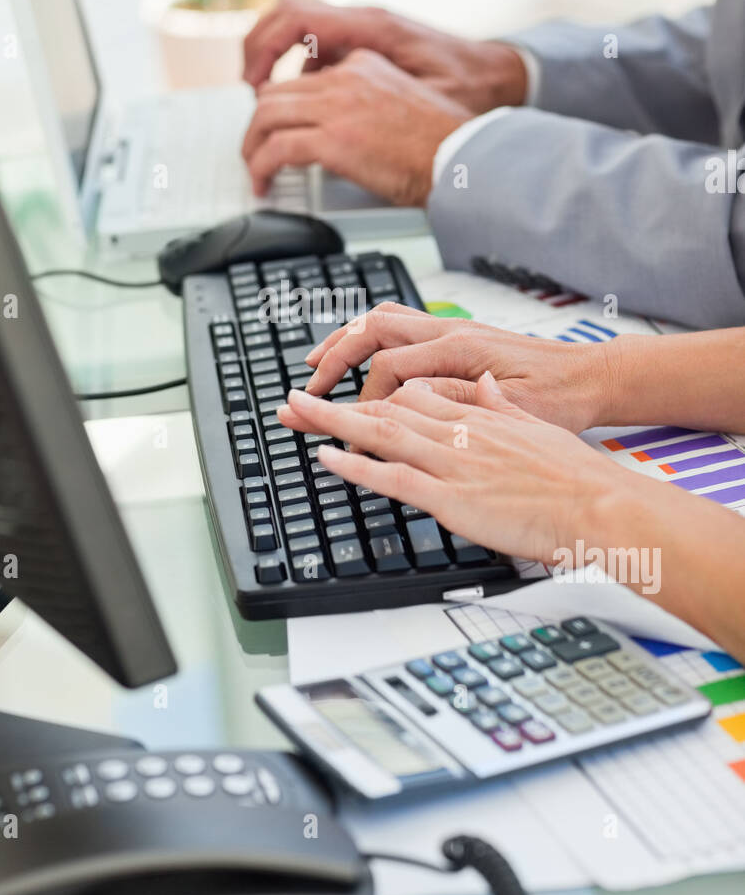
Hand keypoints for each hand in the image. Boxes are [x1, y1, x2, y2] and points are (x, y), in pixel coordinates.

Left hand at [241, 49, 471, 205]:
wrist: (460, 158)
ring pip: (267, 116)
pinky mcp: (333, 140)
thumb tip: (345, 132)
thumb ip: (369, 105)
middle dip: (258, 126)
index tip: (277, 128)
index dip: (284, 107)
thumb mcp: (403, 105)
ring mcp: (337, 106)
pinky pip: (276, 149)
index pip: (304, 79)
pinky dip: (261, 168)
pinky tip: (264, 184)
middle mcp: (345, 78)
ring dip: (252, 146)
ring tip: (255, 169)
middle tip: (255, 151)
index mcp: (363, 64)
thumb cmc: (442, 144)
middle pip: (276, 93)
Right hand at [243, 0, 527, 112]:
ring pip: (298, 28)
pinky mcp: (364, 46)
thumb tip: (332, 104)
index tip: (254, 84)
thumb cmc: (471, 87)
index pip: (297, 17)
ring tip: (267, 100)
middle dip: (258, 48)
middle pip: (286, 13)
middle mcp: (363, 22)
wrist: (500, 75)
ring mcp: (362, 32)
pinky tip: (303, 104)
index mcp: (373, 28)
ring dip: (275, 58)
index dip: (265, 47)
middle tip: (251, 89)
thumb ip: (379, 94)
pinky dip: (299, 70)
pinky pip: (317, 47)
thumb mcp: (428, 96)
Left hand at [276, 376, 619, 563]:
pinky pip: (392, 477)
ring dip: (330, 422)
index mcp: (479, 416)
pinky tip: (326, 458)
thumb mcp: (538, 428)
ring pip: (380, 433)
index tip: (347, 397)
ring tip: (296, 415)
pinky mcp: (452, 497)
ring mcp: (453, 463)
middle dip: (335, 403)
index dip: (373, 394)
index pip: (414, 394)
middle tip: (296, 401)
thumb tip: (488, 389)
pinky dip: (355, 466)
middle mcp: (460, 432)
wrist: (599, 505)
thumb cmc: (577, 477)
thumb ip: (504, 408)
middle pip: (384, 406)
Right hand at [304, 304, 614, 432]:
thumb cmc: (561, 397)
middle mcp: (449, 332)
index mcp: (460, 349)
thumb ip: (461, 399)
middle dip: (332, 358)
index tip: (351, 430)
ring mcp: (451, 330)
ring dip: (344, 341)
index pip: (388, 368)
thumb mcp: (514, 409)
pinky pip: (399, 327)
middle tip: (306, 389)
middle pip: (371, 330)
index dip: (364, 400)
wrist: (592, 377)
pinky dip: (369, 340)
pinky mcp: (456, 338)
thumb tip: (410, 398)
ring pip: (382, 321)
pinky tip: (361, 359)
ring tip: (316, 364)